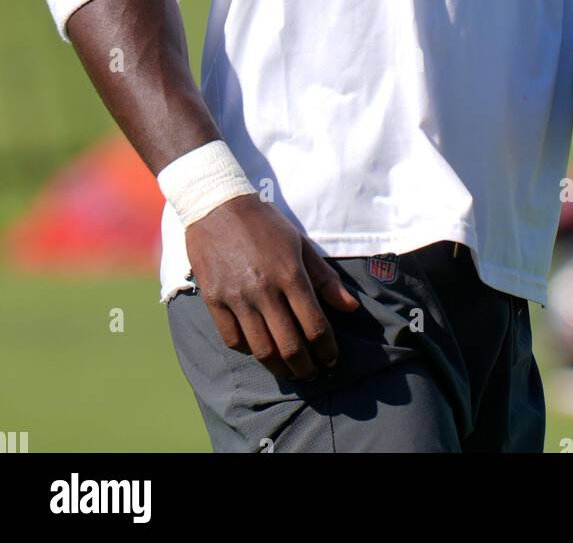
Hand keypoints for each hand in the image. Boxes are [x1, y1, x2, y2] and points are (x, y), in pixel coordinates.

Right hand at [185, 195, 360, 380]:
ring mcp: (237, 297)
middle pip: (290, 345)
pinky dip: (248, 350)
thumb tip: (351, 308)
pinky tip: (259, 349)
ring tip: (289, 370)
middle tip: (312, 373)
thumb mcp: (300, 243)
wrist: (217, 206)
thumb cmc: (264, 223)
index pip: (315, 325)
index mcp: (290, 274)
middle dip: (306, 367)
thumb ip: (325, 278)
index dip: (327, 349)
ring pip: (261, 349)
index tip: (332, 359)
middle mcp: (264, 290)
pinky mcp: (214, 300)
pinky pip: (233, 340)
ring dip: (279, 367)